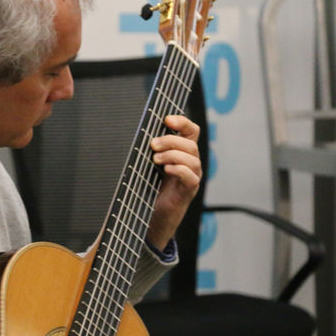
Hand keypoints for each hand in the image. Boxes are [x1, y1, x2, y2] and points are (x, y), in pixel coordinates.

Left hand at [146, 114, 202, 249]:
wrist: (153, 216)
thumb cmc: (151, 188)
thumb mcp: (150, 164)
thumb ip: (152, 150)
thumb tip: (142, 134)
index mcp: (183, 153)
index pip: (191, 131)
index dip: (182, 122)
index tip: (167, 119)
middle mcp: (191, 163)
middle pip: (191, 143)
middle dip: (171, 140)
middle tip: (153, 145)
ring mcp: (192, 177)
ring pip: (192, 159)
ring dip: (173, 155)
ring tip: (156, 160)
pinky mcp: (189, 191)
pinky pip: (191, 177)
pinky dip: (178, 170)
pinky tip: (166, 170)